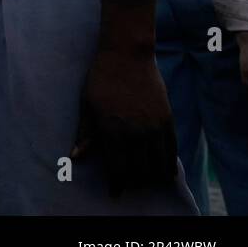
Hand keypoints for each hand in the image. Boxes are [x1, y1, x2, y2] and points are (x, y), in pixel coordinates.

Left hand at [72, 48, 177, 195]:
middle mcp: (136, 132)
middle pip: (140, 171)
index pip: (118, 169)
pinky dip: (168, 164)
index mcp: (112, 130)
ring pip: (158, 165)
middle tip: (129, 185)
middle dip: (134, 182)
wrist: (127, 54)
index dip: (117, 184)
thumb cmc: (100, 79)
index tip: (115, 192)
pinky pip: (172, 150)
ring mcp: (154, 127)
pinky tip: (165, 171)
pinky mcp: (168, 120)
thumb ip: (84, 134)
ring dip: (152, 177)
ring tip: (146, 180)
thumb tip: (75, 158)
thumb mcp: (87, 105)